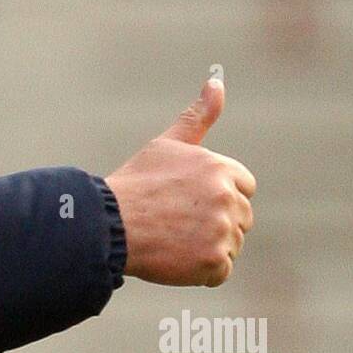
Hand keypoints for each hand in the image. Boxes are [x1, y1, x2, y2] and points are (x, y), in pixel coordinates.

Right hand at [104, 78, 255, 285]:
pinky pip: (220, 271)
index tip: (189, 200)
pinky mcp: (214, 262)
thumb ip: (198, 116)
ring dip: (208, 247)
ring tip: (174, 238)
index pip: (244, 187)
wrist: (108, 225)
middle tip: (177, 221)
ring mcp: (222, 232)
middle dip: (215, 222)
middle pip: (241, 218)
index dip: (217, 195)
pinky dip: (202, 271)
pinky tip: (176, 257)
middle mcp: (227, 199)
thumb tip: (218, 81)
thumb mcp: (167, 145)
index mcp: (221, 168)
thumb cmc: (135, 183)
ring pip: (232, 245)